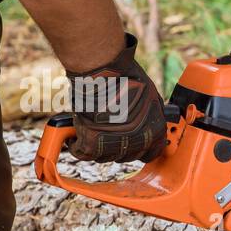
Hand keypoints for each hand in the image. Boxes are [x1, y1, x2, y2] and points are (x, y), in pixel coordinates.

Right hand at [66, 34, 168, 162]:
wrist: (104, 73)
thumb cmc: (126, 78)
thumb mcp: (150, 98)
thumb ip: (148, 116)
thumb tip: (143, 121)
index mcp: (154, 132)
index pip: (151, 153)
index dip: (140, 149)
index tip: (131, 145)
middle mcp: (137, 142)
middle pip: (126, 156)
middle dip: (117, 146)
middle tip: (107, 132)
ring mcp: (115, 145)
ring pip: (104, 157)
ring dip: (97, 147)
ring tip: (91, 130)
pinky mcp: (92, 144)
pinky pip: (82, 153)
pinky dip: (76, 146)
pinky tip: (75, 137)